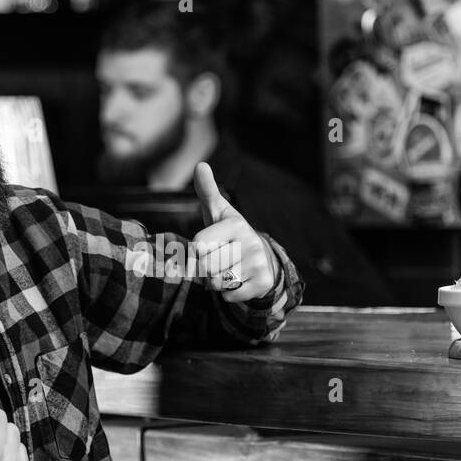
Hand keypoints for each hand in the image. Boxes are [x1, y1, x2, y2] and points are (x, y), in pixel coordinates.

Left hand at [191, 162, 278, 302]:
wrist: (262, 258)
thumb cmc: (231, 233)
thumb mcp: (219, 211)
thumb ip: (207, 190)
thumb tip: (201, 165)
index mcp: (235, 224)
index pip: (198, 245)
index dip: (197, 250)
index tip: (209, 245)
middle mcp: (250, 242)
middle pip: (205, 266)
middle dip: (206, 267)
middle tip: (218, 259)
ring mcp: (257, 264)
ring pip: (217, 282)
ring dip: (216, 281)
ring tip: (227, 269)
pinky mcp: (262, 283)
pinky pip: (229, 296)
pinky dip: (228, 293)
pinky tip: (238, 280)